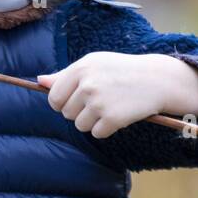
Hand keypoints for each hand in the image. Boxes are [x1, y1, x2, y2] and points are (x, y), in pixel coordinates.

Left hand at [36, 52, 197, 138]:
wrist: (157, 79)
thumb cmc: (121, 71)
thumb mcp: (93, 64)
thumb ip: (65, 75)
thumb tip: (39, 81)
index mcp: (80, 69)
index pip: (53, 97)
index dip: (61, 104)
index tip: (73, 102)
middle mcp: (87, 85)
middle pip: (66, 113)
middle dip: (79, 112)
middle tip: (99, 102)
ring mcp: (99, 102)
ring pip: (80, 125)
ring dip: (92, 122)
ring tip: (110, 107)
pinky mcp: (112, 119)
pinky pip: (96, 133)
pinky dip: (106, 129)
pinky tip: (119, 115)